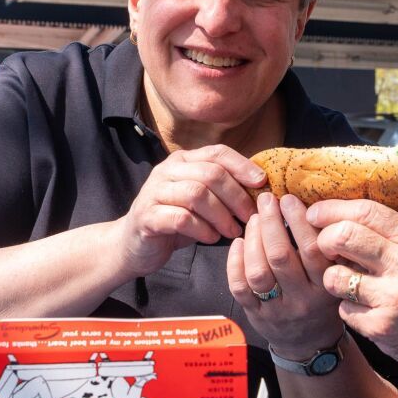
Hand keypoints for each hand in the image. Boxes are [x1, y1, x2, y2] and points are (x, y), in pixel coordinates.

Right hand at [114, 145, 263, 277]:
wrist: (135, 244)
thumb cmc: (176, 221)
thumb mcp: (201, 201)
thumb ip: (223, 189)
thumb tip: (261, 188)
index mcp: (182, 161)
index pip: (217, 152)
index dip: (243, 166)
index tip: (262, 183)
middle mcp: (166, 171)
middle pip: (210, 173)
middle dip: (236, 196)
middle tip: (249, 216)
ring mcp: (154, 192)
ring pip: (197, 194)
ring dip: (221, 215)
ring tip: (232, 231)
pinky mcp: (147, 217)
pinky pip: (181, 218)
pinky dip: (202, 229)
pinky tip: (211, 238)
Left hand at [227, 193, 343, 360]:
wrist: (310, 342)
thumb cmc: (322, 299)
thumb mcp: (334, 276)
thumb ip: (326, 249)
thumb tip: (310, 206)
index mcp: (326, 287)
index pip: (313, 250)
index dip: (299, 221)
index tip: (289, 199)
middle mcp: (302, 300)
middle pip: (280, 257)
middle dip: (271, 224)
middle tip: (266, 200)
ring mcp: (276, 310)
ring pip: (257, 272)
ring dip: (253, 240)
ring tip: (254, 219)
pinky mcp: (255, 315)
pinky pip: (239, 287)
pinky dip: (234, 262)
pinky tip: (239, 242)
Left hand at [309, 200, 397, 395]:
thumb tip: (380, 199)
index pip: (365, 212)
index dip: (332, 209)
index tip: (316, 211)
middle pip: (341, 238)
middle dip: (323, 239)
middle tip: (324, 245)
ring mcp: (391, 299)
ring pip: (334, 277)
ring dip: (334, 278)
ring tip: (347, 282)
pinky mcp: (382, 328)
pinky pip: (344, 310)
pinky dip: (349, 309)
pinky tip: (365, 309)